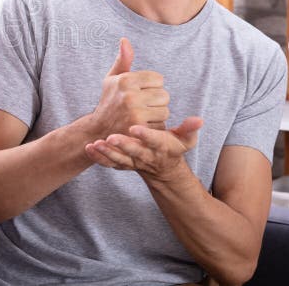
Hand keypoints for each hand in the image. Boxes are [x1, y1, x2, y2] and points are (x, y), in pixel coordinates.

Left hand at [84, 117, 202, 181]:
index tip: (135, 127)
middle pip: (134, 152)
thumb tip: (199, 119)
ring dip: (107, 153)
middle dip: (123, 145)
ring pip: (119, 159)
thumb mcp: (184, 141)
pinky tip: (89, 148)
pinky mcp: (123, 164)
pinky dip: (99, 158)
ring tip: (95, 144)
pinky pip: (109, 163)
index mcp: (161, 147)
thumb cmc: (173, 149)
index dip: (146, 135)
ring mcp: (133, 162)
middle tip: (111, 137)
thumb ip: (189, 129)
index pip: (154, 141)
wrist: (162, 169)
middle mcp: (146, 156)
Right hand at [88, 38, 169, 137]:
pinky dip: (155, 127)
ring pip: (165, 110)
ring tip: (142, 117)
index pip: (158, 78)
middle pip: (164, 95)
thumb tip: (125, 40)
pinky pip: (161, 124)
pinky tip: (142, 127)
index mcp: (125, 79)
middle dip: (157, 102)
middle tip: (142, 107)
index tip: (141, 93)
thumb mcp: (112, 80)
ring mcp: (135, 111)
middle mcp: (129, 94)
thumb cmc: (108, 102)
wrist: (97, 131)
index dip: (152, 87)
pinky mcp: (139, 127)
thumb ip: (123, 60)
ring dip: (157, 116)